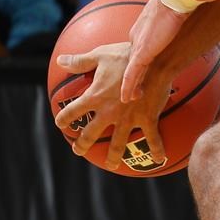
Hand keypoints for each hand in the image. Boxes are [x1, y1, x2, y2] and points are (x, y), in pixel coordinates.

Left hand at [54, 42, 172, 169]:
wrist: (155, 60)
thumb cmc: (126, 55)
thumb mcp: (100, 55)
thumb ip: (80, 61)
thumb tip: (60, 61)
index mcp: (95, 97)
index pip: (73, 111)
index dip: (64, 118)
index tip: (61, 124)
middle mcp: (109, 112)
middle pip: (91, 134)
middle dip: (82, 144)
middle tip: (78, 150)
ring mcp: (128, 118)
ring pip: (118, 143)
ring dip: (113, 157)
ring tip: (111, 164)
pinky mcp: (147, 119)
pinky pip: (152, 138)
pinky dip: (157, 149)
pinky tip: (159, 159)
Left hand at [120, 0, 188, 102]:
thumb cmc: (179, 1)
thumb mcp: (175, 13)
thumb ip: (176, 21)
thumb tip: (189, 21)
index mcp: (142, 29)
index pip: (140, 49)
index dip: (140, 61)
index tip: (143, 71)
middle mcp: (136, 38)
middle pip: (132, 61)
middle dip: (131, 75)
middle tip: (131, 88)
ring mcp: (138, 45)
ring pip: (130, 70)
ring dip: (129, 85)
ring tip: (129, 98)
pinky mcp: (142, 53)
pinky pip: (132, 74)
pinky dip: (128, 86)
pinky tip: (127, 98)